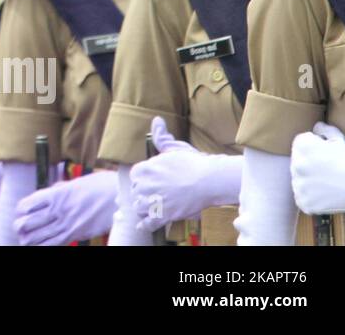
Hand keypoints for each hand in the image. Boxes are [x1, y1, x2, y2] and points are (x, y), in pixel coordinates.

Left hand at [14, 170, 116, 245]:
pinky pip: (52, 244)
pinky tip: (39, 245)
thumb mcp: (73, 184)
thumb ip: (58, 190)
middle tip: (21, 229)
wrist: (120, 195)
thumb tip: (49, 193)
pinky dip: (41, 246)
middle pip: (26, 223)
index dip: (19, 211)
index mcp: (55, 194)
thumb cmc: (98, 186)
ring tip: (26, 239)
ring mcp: (66, 223)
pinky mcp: (75, 234)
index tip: (21, 213)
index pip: (25, 205)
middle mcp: (57, 209)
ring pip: (35, 237)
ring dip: (28, 239)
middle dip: (19, 228)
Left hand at [129, 116, 240, 231]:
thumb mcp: (174, 148)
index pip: (135, 176)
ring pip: (139, 207)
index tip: (151, 181)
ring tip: (151, 207)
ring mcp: (152, 201)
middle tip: (154, 195)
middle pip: (136, 192)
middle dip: (144, 193)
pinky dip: (146, 224)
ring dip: (144, 208)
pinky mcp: (162, 215)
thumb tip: (157, 121)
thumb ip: (161, 137)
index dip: (143, 179)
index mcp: (144, 169)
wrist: (209, 180)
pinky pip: (147, 223)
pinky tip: (145, 223)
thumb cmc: (193, 163)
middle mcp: (144, 185)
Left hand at [291, 122, 344, 214]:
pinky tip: (326, 195)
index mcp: (302, 146)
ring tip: (328, 183)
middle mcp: (296, 164)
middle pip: (298, 163)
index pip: (300, 144)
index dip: (315, 148)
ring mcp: (300, 185)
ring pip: (300, 182)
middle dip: (310, 165)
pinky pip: (303, 200)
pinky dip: (313, 200)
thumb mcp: (340, 140)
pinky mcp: (305, 203)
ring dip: (309, 182)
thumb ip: (324, 131)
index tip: (327, 154)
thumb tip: (316, 127)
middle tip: (328, 171)